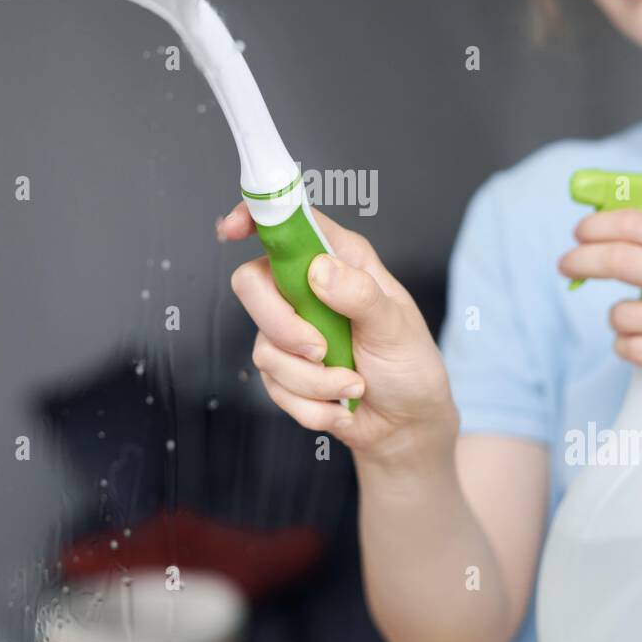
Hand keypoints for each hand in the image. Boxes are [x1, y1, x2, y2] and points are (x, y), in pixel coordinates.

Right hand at [215, 201, 457, 456]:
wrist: (405, 423)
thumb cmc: (408, 363)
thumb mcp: (396, 325)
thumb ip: (360, 294)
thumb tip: (319, 269)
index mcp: (339, 259)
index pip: (288, 224)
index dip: (255, 218)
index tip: (232, 230)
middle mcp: (307, 289)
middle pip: (252, 284)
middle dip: (282, 327)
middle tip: (322, 350)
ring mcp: (290, 330)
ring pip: (264, 347)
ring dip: (313, 380)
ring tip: (353, 384)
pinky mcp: (283, 370)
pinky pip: (273, 386)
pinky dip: (312, 404)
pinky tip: (339, 404)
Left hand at [558, 207, 641, 408]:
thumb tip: (603, 231)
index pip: (637, 224)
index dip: (597, 226)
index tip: (579, 233)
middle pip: (620, 260)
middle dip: (582, 260)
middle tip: (567, 265)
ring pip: (621, 314)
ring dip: (618, 317)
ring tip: (640, 321)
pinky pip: (631, 349)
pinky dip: (628, 346)